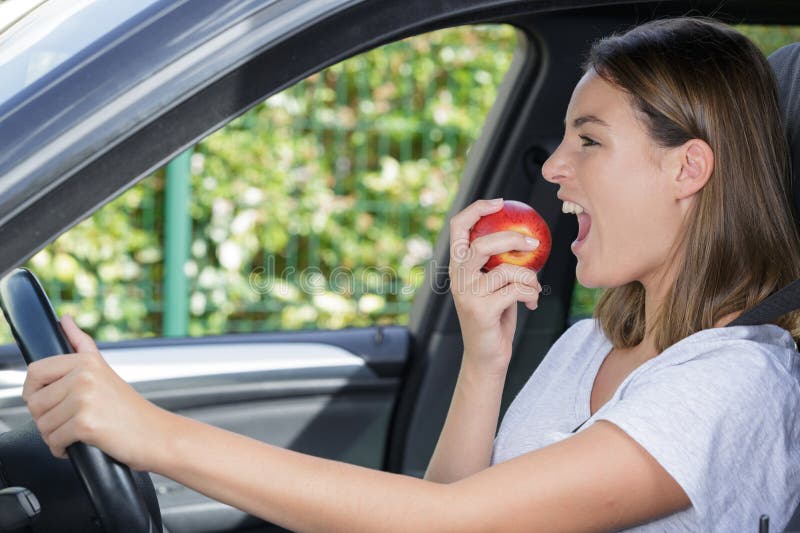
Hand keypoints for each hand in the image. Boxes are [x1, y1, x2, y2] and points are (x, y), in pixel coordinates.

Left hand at [21, 315, 164, 470]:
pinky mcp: (85, 424)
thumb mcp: (104, 370)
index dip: (35, 391)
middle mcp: (84, 376)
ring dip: (54, 435)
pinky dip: (61, 449)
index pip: (35, 371)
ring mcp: (84, 399)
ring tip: (77, 432)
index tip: (48, 401)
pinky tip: (78, 444)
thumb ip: (81, 344)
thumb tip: (65, 319)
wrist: (157, 434)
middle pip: (35, 402)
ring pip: (42, 424)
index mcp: (86, 361)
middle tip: (69, 421)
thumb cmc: (129, 408)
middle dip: (47, 418)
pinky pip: (53, 440)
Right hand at [448, 198, 541, 372]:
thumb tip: (525, 235)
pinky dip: (531, 294)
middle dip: (512, 239)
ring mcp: (467, 294)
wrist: (486, 357)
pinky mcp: (481, 310)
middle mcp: (457, 278)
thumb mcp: (493, 285)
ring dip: (530, 278)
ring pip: (507, 270)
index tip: (500, 203)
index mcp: (457, 266)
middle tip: (534, 242)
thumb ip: (498, 263)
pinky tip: (531, 303)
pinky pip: (516, 290)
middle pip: (482, 244)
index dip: (477, 209)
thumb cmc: (494, 318)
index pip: (458, 227)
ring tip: (533, 289)